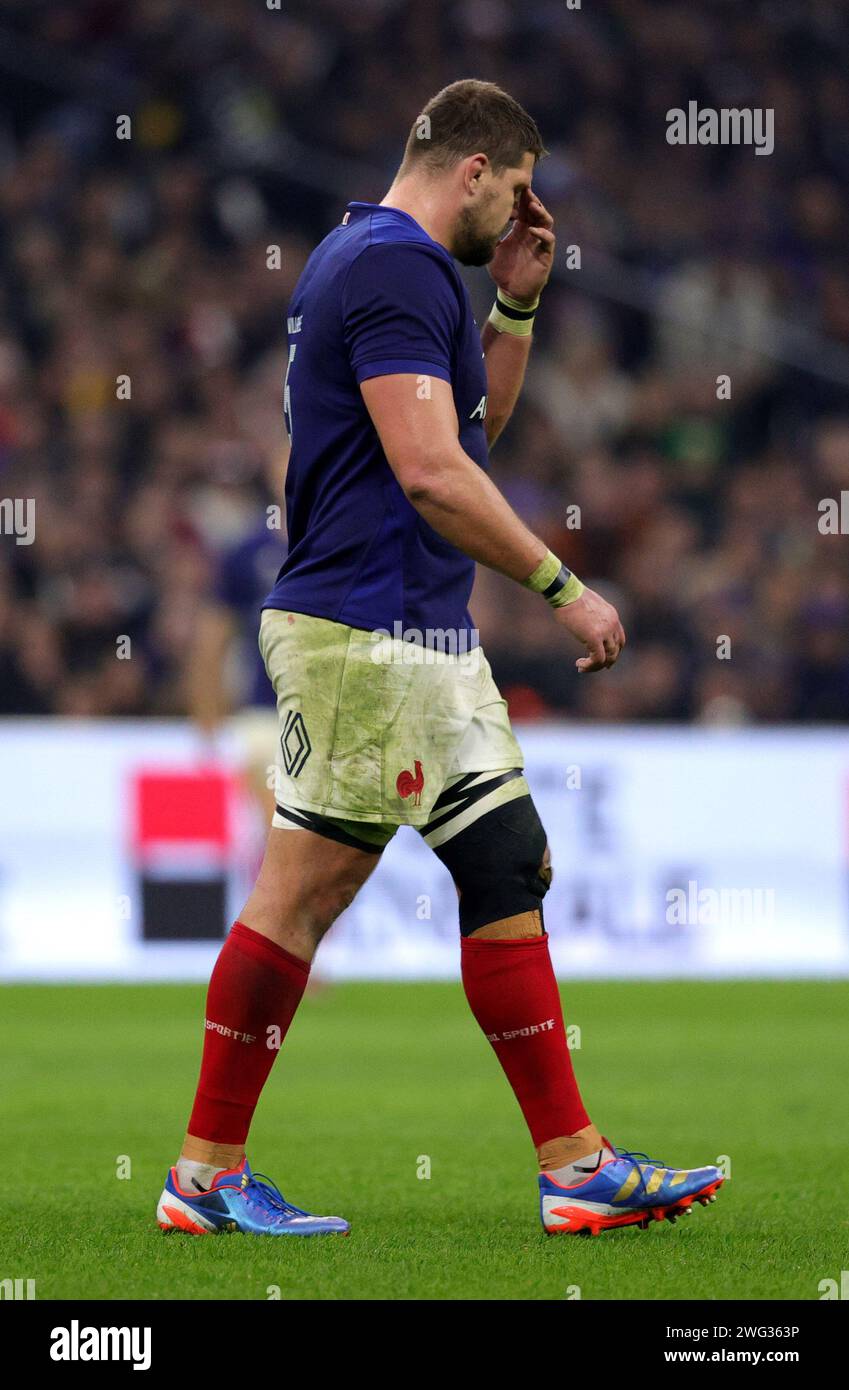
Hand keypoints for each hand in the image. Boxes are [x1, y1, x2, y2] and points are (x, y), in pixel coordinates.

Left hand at [488, 189, 554, 304]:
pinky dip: (542, 234)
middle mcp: (531, 233)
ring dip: (540, 212)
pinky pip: (548, 240)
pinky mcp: (545, 255)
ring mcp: (539, 243)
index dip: (519, 198)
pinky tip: (533, 230)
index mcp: (519, 230)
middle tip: (524, 189)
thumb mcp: (492, 250)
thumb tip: (474, 224)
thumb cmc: (503, 271)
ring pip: (546, 221)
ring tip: (532, 205)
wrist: (511, 293)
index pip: (522, 209)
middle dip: (531, 199)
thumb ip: (488, 236)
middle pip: (535, 210)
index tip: (512, 187)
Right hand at [553, 586, 625, 672]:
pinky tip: (579, 665)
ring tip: (581, 667)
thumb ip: (590, 617)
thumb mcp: (586, 605)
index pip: (620, 639)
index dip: (614, 652)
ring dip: (595, 666)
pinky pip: (597, 658)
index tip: (605, 660)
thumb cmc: (569, 596)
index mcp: (612, 616)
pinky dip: (590, 666)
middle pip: (616, 650)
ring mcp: (605, 631)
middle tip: (592, 667)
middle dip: (606, 662)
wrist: (566, 592)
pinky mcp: (594, 637)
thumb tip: (582, 624)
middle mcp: (612, 624)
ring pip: (608, 657)